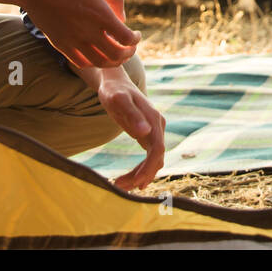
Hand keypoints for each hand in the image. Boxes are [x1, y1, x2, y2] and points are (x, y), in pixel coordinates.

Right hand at [21, 0, 139, 67]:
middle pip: (117, 55)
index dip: (135, 40)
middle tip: (129, 48)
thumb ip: (115, 1)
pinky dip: (94, 62)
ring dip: (113, 61)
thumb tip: (122, 20)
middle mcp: (89, 31)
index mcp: (101, 15)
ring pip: (100, 63)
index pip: (127, 39)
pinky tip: (96, 53)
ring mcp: (74, 41)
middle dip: (128, 53)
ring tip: (115, 53)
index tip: (135, 34)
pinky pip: (82, 62)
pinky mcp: (61, 45)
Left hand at [87, 66, 165, 190]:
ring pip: (153, 160)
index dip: (149, 168)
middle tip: (121, 188)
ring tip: (120, 185)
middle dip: (142, 175)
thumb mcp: (118, 101)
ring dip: (140, 175)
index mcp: (154, 119)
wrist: (114, 83)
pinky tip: (129, 178)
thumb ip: (132, 116)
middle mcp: (157, 126)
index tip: (136, 183)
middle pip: (156, 158)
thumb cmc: (114, 91)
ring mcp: (154, 131)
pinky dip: (140, 169)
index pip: (157, 150)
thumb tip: (146, 132)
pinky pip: (148, 157)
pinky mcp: (147, 135)